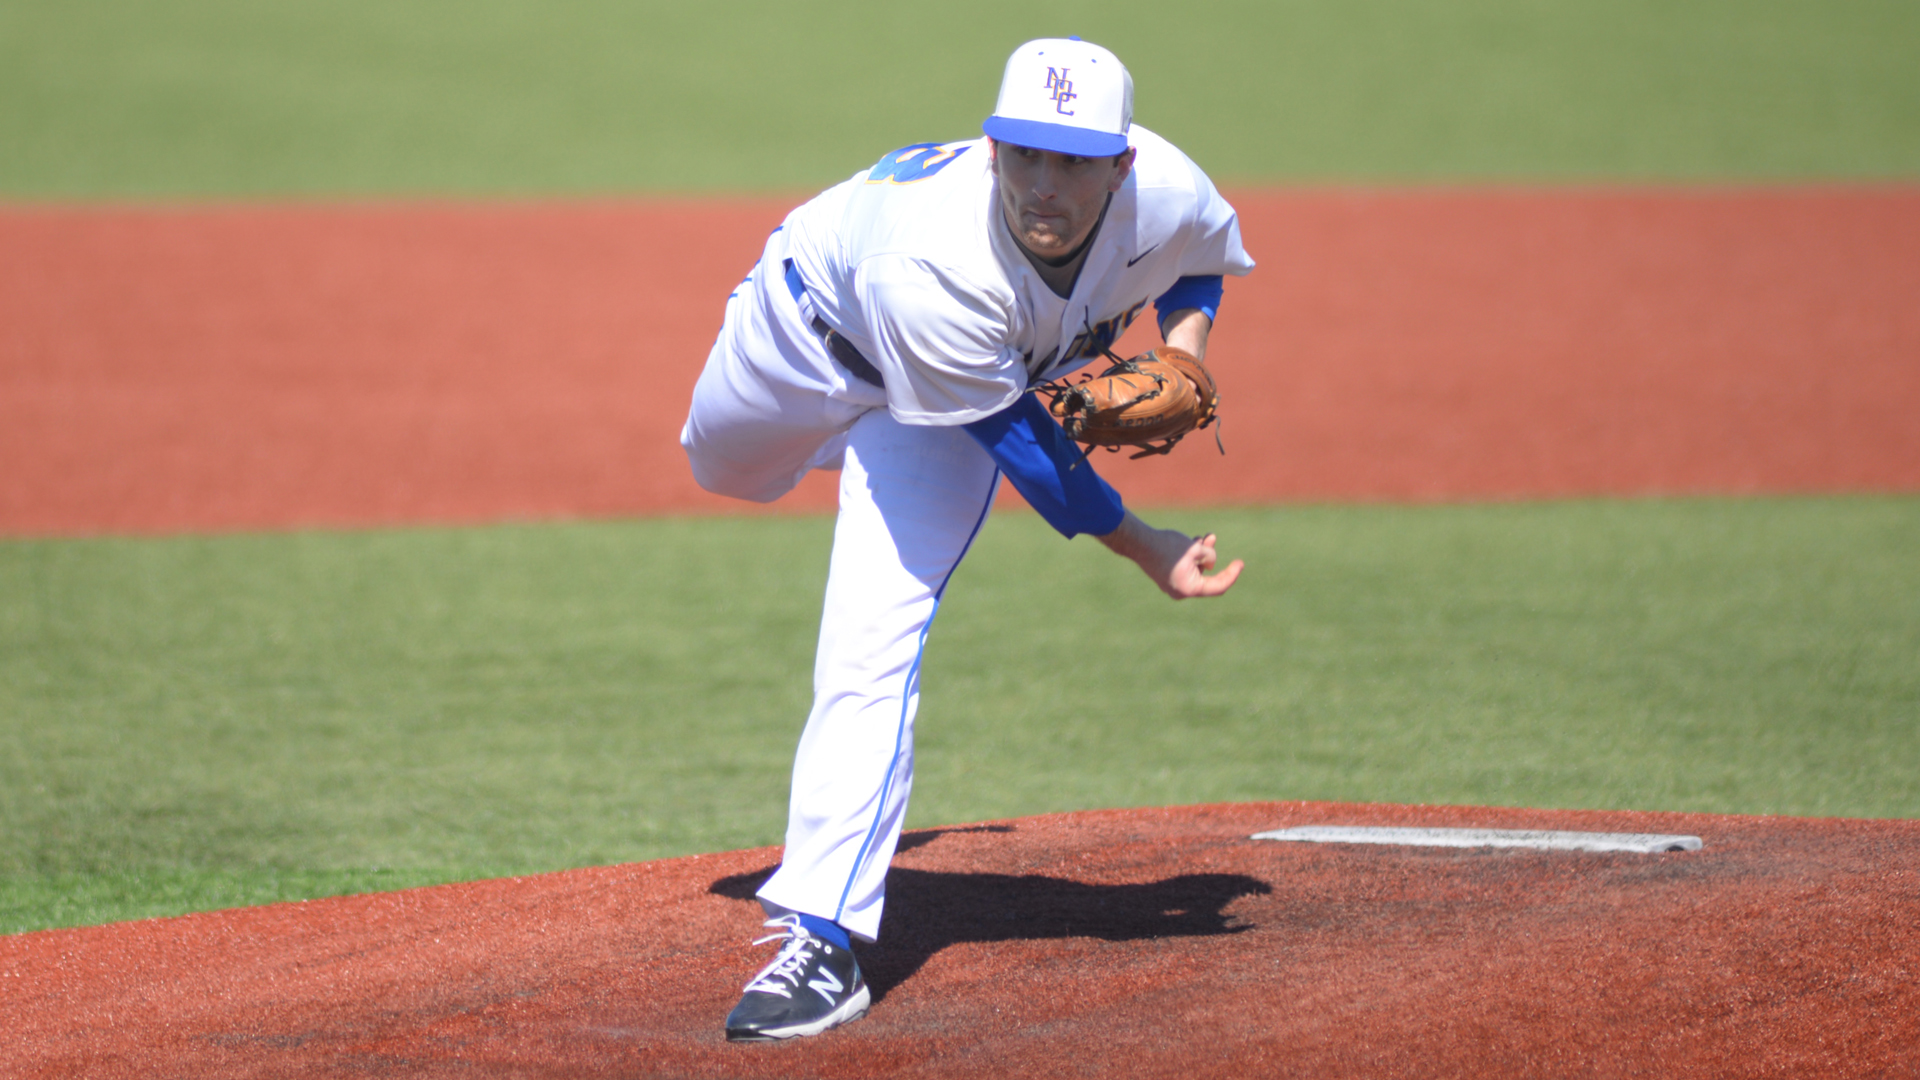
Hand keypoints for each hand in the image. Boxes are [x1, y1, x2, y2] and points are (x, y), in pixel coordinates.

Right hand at [1096, 511, 1243, 598]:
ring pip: (1195, 570)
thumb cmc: (1168, 547)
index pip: (1218, 586)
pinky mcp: (1166, 577)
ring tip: (1203, 536)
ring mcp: (1172, 585)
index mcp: (1190, 589)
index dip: (1232, 574)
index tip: (1240, 563)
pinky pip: (1185, 569)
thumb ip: (1209, 555)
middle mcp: (1181, 591)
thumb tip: (1210, 563)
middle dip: (1211, 556)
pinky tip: (1191, 541)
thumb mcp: (1195, 548)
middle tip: (1213, 538)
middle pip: (1206, 576)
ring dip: (1201, 554)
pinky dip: (1191, 557)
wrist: (1139, 543)